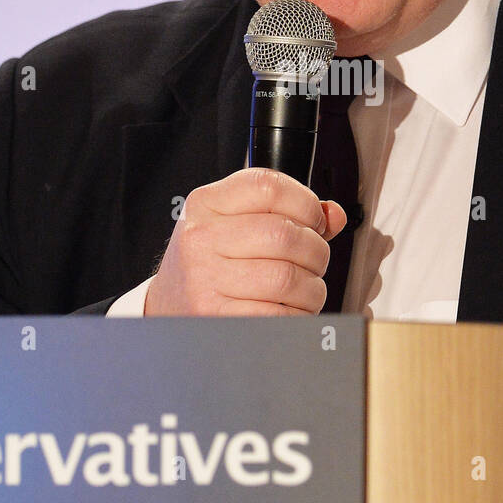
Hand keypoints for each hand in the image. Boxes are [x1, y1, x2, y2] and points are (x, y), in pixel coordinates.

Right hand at [144, 167, 346, 315]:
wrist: (169, 306)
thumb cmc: (211, 263)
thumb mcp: (236, 224)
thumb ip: (286, 212)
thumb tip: (333, 215)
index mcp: (207, 205)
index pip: (268, 185)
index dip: (306, 202)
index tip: (315, 221)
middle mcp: (201, 238)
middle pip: (285, 234)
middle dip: (316, 251)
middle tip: (313, 261)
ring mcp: (205, 279)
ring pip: (288, 277)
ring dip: (311, 287)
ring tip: (303, 289)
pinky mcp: (216, 317)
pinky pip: (280, 315)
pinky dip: (300, 315)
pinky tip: (291, 311)